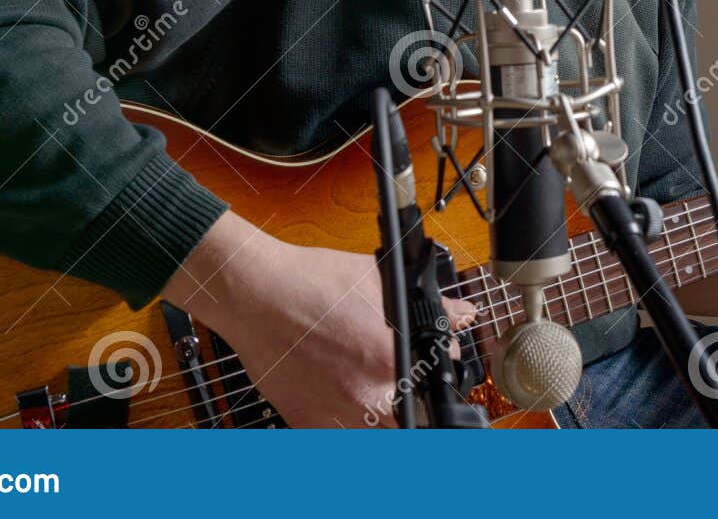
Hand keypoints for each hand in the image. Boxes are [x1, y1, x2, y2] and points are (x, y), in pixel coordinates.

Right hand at [161, 211, 477, 426]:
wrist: (255, 293)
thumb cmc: (311, 281)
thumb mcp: (380, 281)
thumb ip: (428, 305)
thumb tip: (462, 315)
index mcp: (389, 360)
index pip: (438, 380)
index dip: (443, 369)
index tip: (438, 364)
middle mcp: (364, 396)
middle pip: (412, 419)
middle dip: (415, 399)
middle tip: (406, 381)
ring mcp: (333, 414)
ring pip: (377, 433)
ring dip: (384, 416)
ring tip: (373, 389)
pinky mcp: (305, 421)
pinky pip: (340, 436)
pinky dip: (349, 423)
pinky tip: (345, 396)